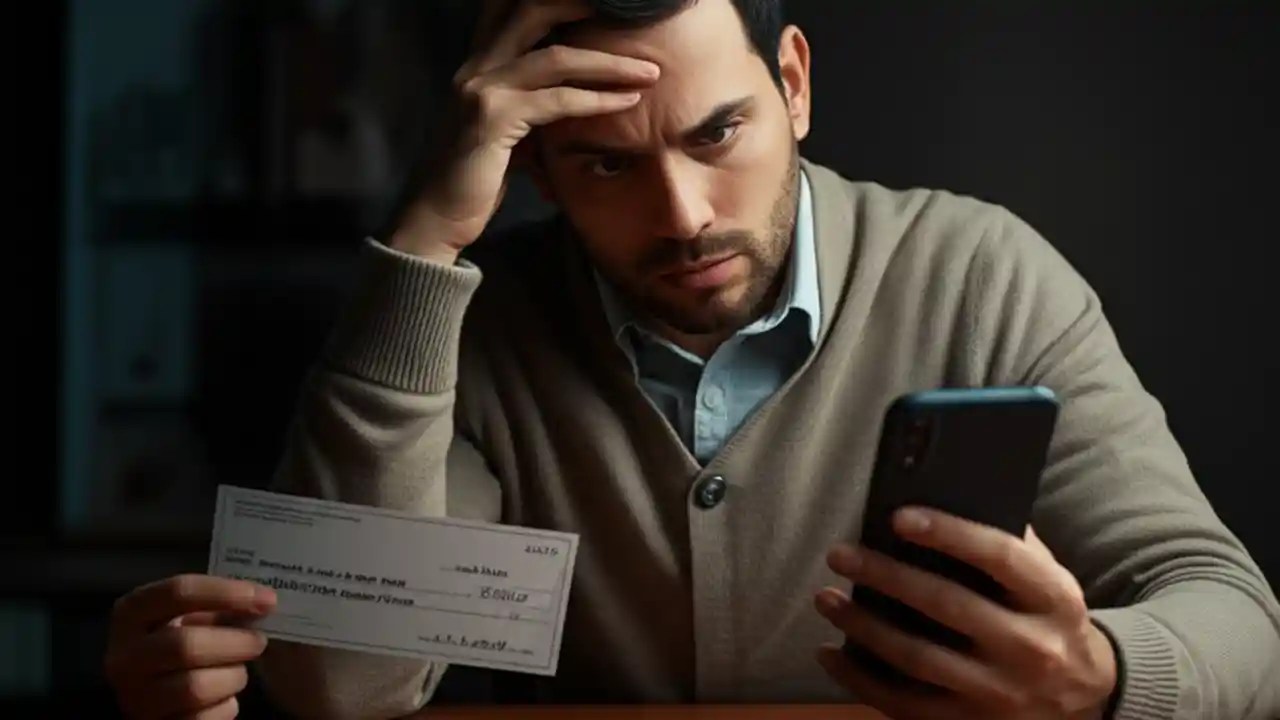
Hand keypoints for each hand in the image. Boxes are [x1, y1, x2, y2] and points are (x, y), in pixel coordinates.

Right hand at [105, 574, 277, 719]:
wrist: (164, 697)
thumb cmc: (185, 644)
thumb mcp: (193, 618)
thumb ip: (220, 606)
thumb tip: (263, 602)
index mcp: (131, 614)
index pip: (178, 592)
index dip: (226, 593)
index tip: (267, 600)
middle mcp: (125, 656)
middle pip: (185, 645)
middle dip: (235, 642)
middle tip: (259, 641)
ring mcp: (134, 698)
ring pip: (195, 687)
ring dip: (232, 677)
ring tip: (238, 671)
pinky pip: (201, 718)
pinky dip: (225, 707)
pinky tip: (225, 698)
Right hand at [390, 0, 660, 262]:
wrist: (436, 218)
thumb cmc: (475, 178)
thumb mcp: (508, 131)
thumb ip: (534, 106)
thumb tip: (579, 98)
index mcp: (478, 64)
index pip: (512, 9)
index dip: (553, 0)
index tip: (600, 3)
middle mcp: (475, 66)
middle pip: (532, 11)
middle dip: (582, 8)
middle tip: (632, 13)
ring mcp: (480, 89)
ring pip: (556, 58)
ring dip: (610, 63)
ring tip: (650, 71)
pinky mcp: (490, 119)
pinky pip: (555, 102)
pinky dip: (597, 99)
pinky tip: (626, 102)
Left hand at [814, 507, 1117, 719]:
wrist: (1086, 697)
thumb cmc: (1048, 619)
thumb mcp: (1048, 579)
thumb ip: (1010, 543)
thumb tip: (944, 496)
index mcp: (1053, 599)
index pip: (1000, 557)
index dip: (948, 533)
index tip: (898, 517)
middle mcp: (1030, 648)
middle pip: (947, 606)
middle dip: (885, 576)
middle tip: (840, 554)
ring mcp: (999, 693)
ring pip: (917, 659)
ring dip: (862, 628)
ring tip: (826, 599)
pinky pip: (904, 705)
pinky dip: (859, 680)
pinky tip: (830, 653)